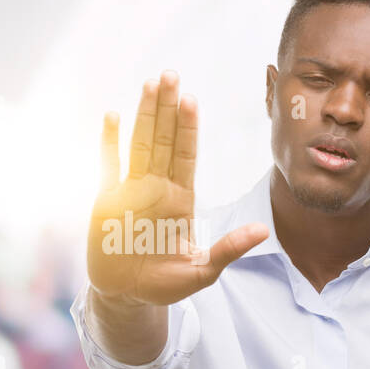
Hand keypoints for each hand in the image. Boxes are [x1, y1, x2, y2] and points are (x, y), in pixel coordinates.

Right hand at [87, 69, 267, 305]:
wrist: (128, 295)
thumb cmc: (165, 284)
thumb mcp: (202, 271)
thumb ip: (228, 249)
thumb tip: (263, 231)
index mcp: (181, 200)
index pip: (186, 156)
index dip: (188, 128)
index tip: (191, 99)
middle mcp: (157, 188)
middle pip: (163, 140)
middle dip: (167, 108)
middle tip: (171, 73)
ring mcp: (131, 190)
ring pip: (138, 143)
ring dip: (143, 113)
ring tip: (149, 83)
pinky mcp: (106, 200)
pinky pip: (108, 164)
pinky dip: (109, 141)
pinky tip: (112, 115)